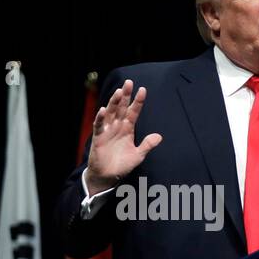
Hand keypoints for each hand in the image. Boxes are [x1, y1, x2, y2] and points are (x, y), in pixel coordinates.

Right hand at [85, 79, 162, 194]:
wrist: (108, 176)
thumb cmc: (122, 164)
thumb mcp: (138, 155)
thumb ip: (147, 145)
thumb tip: (159, 136)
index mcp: (128, 129)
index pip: (133, 112)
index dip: (138, 102)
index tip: (143, 90)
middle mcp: (117, 127)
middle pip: (122, 108)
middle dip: (125, 96)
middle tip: (129, 82)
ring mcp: (107, 131)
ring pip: (111, 113)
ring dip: (114, 102)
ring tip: (119, 92)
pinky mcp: (98, 138)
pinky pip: (99, 126)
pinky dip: (101, 118)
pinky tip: (104, 110)